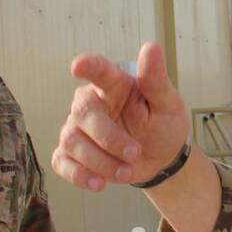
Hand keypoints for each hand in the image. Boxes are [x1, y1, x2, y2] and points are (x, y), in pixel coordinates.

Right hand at [52, 42, 189, 190]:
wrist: (161, 157)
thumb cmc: (162, 124)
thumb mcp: (168, 104)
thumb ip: (156, 80)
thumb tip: (151, 47)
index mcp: (114, 85)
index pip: (99, 71)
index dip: (88, 67)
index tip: (78, 66)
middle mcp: (91, 103)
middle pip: (83, 113)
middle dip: (108, 138)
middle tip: (135, 153)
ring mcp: (78, 128)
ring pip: (72, 141)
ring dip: (100, 161)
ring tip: (127, 172)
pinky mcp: (72, 153)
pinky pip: (63, 162)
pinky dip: (79, 176)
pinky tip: (99, 184)